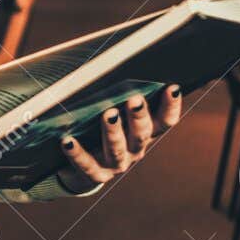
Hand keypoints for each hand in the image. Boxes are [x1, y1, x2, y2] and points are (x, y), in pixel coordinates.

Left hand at [54, 85, 183, 191]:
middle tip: (135, 99)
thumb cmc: (100, 128)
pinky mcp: (94, 175)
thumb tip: (117, 65)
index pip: (164, 121)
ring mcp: (115, 165)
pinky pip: (85, 164)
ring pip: (116, 149)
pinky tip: (67, 140)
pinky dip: (76, 152)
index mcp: (144, 133)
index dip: (170, 106)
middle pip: (141, 134)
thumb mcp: (115, 114)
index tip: (172, 87)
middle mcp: (134, 150)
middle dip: (138, 116)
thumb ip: (121, 97)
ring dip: (113, 132)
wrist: (82, 168)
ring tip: (108, 114)